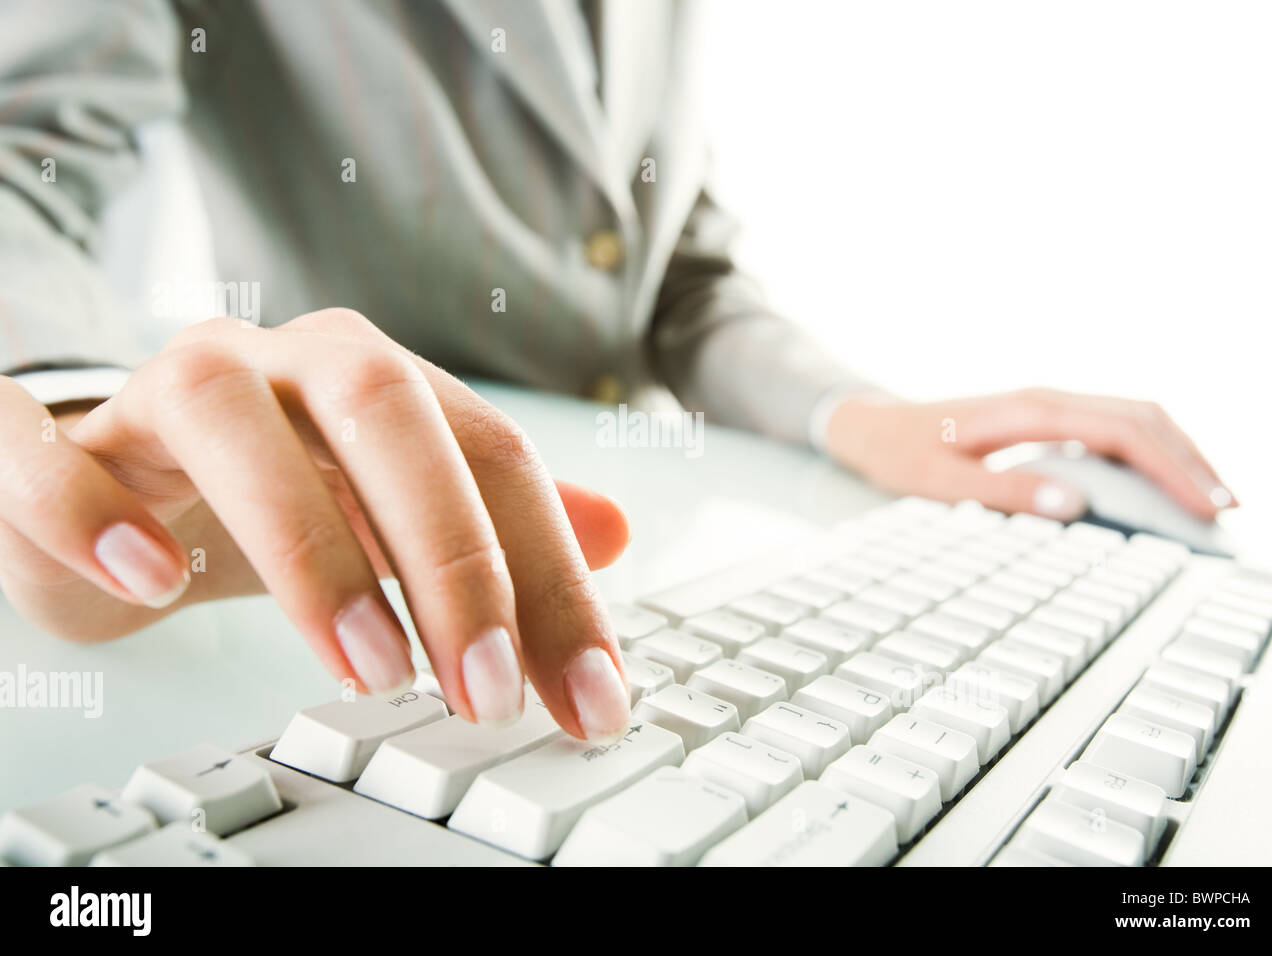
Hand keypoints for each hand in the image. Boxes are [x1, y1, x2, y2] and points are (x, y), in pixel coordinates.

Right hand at [0, 309, 633, 740]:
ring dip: (306, 548)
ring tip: (366, 667)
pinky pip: (52, 454)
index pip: (493, 456)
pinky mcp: (60, 439)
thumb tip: (619, 533)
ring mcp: (164, 389)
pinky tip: (153, 581)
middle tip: (486, 690)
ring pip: (230, 417)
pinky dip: (94, 512)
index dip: (553, 577)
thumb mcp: (390, 512)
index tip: (589, 699)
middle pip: (386, 411)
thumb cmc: (270, 499)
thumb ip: (499, 523)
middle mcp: (282, 364)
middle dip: (453, 555)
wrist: (115, 483)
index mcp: (377, 382)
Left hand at [824, 387, 1234, 520]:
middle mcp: (1047, 399)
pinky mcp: (1046, 420)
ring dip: (1175, 453)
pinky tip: (1161, 486)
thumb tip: (1076, 504)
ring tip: (1208, 499)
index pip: (1122, 433)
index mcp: (1029, 410)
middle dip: (1191, 459)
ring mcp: (1049, 406)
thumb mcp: (941, 482)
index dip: (1171, 469)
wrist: (873, 426)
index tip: (1203, 506)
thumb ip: (1006, 492)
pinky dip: (1147, 453)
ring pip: (1133, 418)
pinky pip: (1112, 429)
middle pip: (1143, 416)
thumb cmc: (903, 454)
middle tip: (1227, 507)